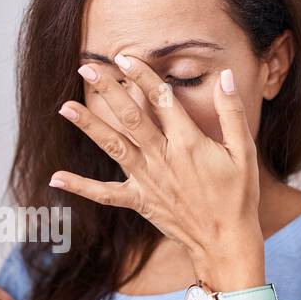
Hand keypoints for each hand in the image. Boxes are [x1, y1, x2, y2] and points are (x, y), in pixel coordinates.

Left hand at [51, 55, 262, 283]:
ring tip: (65, 108)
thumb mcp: (244, 151)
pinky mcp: (139, 201)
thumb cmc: (237, 196)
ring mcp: (147, 180)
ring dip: (89, 126)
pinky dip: (80, 186)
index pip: (161, 99)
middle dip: (108, 90)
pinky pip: (105, 193)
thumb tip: (225, 76)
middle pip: (131, 117)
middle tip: (86, 68)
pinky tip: (56, 178)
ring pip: (114, 147)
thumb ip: (232, 112)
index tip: (125, 57)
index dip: (142, 75)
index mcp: (188, 142)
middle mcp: (163, 158)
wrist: (225, 241)